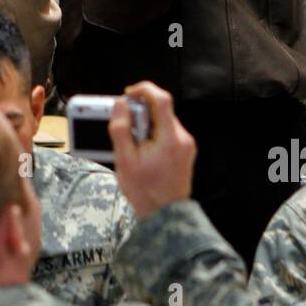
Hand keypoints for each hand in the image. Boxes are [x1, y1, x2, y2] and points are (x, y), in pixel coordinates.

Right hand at [109, 81, 196, 219]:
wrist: (166, 216)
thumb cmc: (145, 191)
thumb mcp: (125, 160)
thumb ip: (121, 129)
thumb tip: (120, 105)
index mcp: (170, 138)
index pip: (161, 99)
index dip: (143, 90)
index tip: (128, 93)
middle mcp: (183, 138)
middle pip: (162, 110)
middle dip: (141, 111)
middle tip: (124, 123)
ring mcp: (186, 145)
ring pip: (164, 121)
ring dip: (146, 123)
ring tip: (131, 142)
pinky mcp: (184, 151)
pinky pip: (167, 132)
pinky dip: (153, 133)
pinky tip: (141, 149)